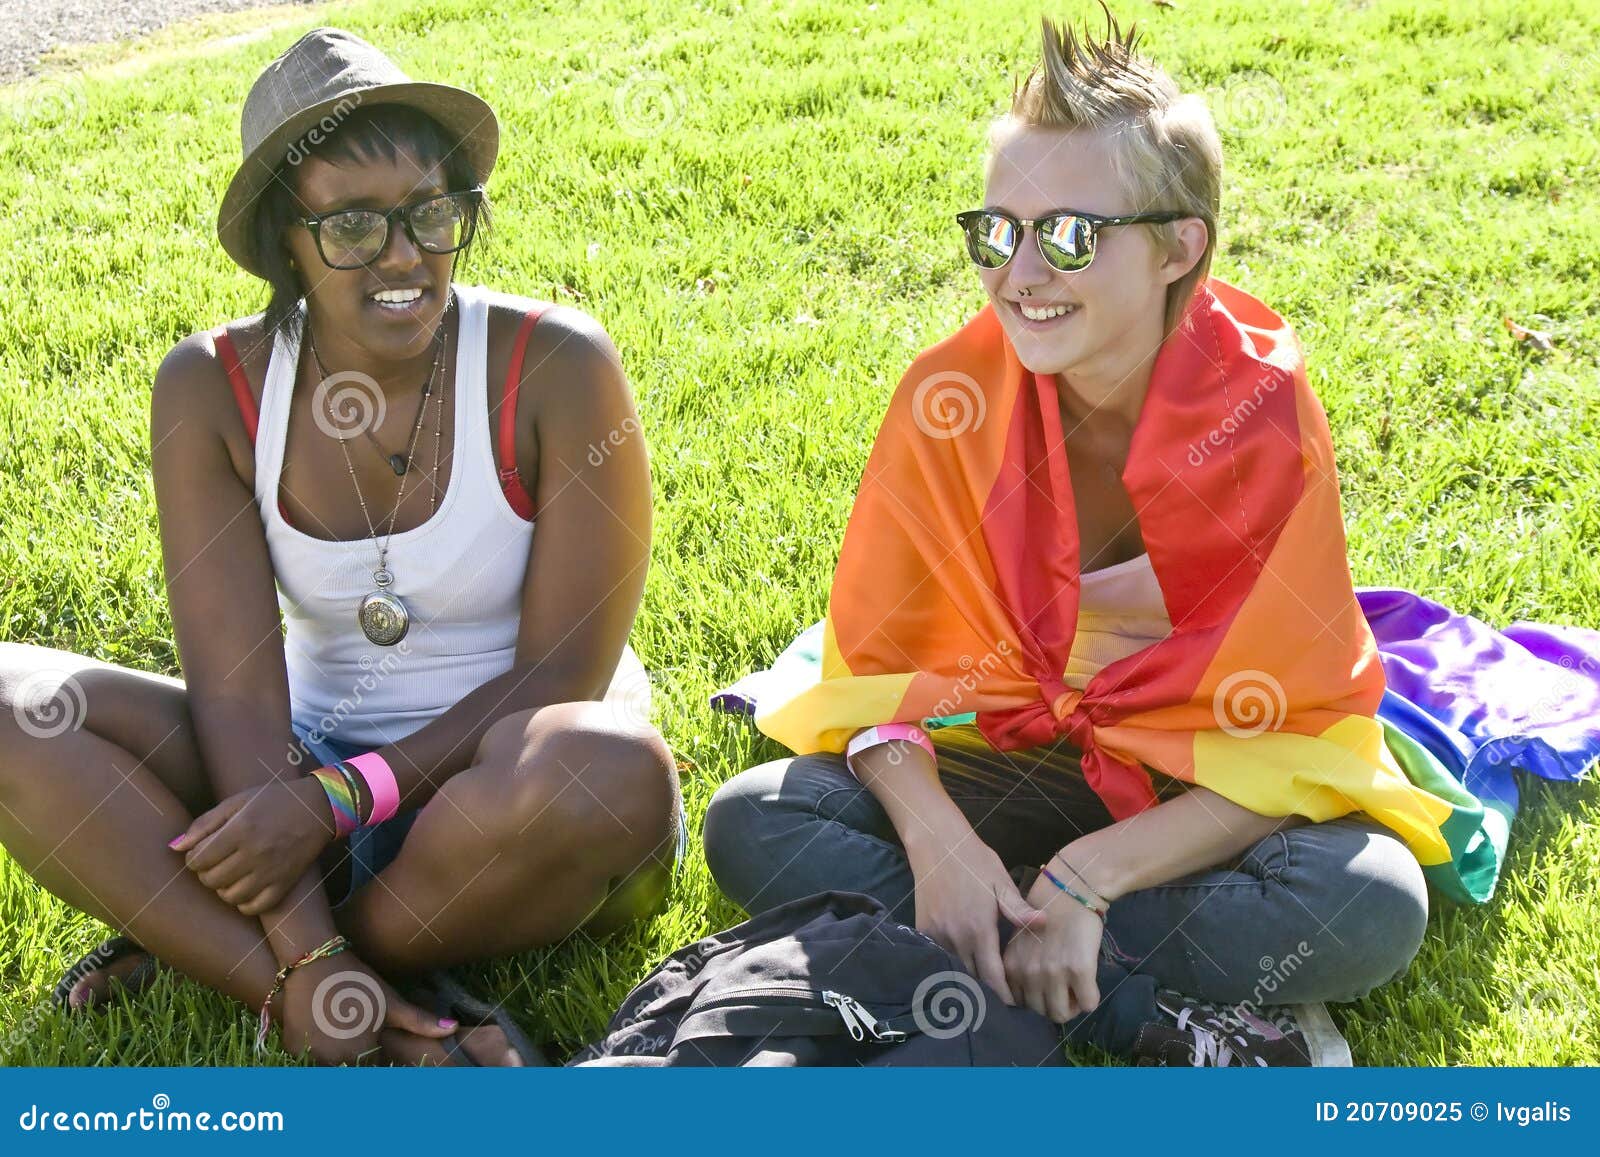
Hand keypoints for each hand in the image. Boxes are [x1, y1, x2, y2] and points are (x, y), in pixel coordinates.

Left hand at [171, 778, 335, 915]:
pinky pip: (253, 908)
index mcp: (240, 830)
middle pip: (210, 880)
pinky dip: (244, 903)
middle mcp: (254, 854)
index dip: (193, 858)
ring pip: (229, 897)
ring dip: (224, 888)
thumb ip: (204, 823)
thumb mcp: (237, 802)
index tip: (203, 851)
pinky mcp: (285, 884)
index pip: (197, 860)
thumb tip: (174, 847)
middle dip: (206, 872)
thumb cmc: (274, 800)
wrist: (319, 808)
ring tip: (232, 874)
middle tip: (217, 861)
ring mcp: (271, 872)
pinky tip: (246, 887)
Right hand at [276, 952, 454, 1066]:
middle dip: (362, 1062)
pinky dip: (319, 1052)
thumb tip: (454, 1028)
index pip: (376, 1072)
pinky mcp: (291, 1046)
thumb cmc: (358, 981)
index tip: (383, 1046)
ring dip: (340, 1059)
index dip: (382, 1062)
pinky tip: (328, 1029)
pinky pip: (310, 1058)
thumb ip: (420, 1021)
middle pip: (352, 1070)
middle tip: (363, 1033)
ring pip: (331, 1067)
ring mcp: (308, 1056)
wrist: (314, 962)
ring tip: (347, 1030)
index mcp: (361, 1056)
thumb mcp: (390, 1002)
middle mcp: (331, 1063)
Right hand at [906, 828, 1046, 1004]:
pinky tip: (962, 968)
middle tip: (1004, 1003)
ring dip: (969, 980)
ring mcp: (937, 935)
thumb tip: (1045, 923)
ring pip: (955, 970)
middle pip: (974, 979)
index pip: (993, 976)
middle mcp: (956, 937)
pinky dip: (951, 964)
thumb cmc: (975, 862)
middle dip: (988, 993)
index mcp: (979, 929)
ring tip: (984, 992)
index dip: (1004, 995)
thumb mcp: (1001, 882)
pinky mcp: (923, 930)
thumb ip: (1019, 909)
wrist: (937, 843)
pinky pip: (939, 957)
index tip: (1015, 1007)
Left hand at [1002, 871, 1104, 1021]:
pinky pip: (1088, 1004)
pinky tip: (1089, 983)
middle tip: (1067, 990)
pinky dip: (1090, 998)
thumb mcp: (1020, 943)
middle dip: (1056, 1005)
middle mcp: (1029, 973)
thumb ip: (1020, 969)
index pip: (1021, 1006)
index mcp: (1011, 967)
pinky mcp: (1079, 970)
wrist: (1069, 892)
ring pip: (1062, 1014)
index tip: (1048, 990)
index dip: (1037, 1001)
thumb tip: (1030, 997)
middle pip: (1042, 1013)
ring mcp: (1053, 973)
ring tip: (1078, 989)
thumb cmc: (1046, 916)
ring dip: (1072, 1006)